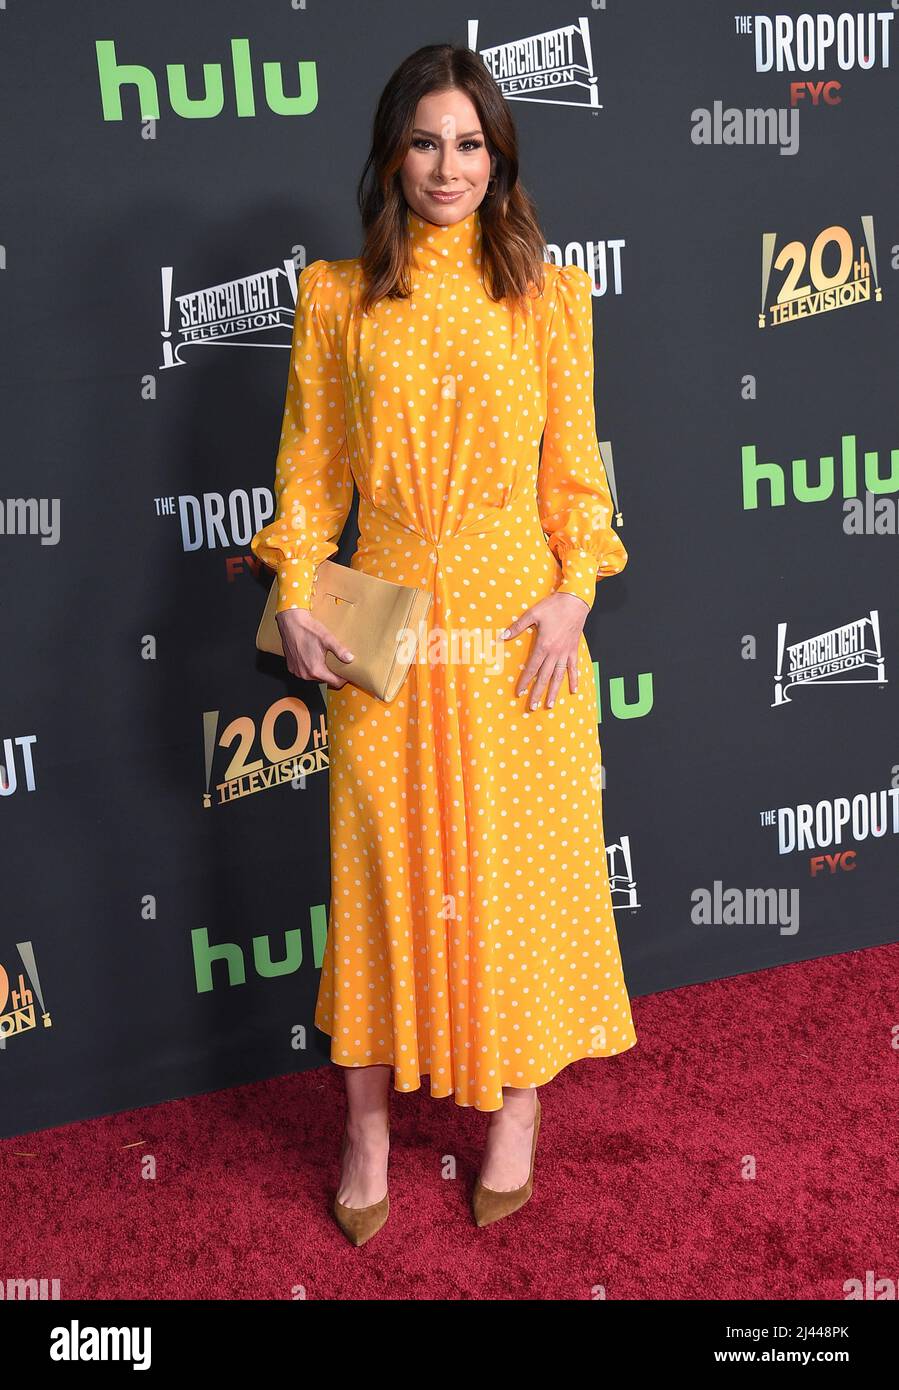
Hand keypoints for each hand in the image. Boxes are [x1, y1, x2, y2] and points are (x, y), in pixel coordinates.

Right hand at [275, 607, 354, 687]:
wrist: (290, 622)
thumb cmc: (308, 629)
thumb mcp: (327, 638)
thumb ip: (340, 650)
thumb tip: (350, 659)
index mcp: (316, 670)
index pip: (335, 683)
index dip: (343, 679)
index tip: (347, 673)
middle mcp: (305, 674)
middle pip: (325, 680)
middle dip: (332, 673)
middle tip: (336, 662)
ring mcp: (297, 671)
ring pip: (314, 677)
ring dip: (320, 670)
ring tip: (324, 658)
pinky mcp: (291, 667)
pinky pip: (305, 672)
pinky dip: (310, 667)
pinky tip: (312, 656)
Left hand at [502, 591, 588, 709]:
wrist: (575, 601)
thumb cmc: (553, 606)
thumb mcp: (533, 613)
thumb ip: (517, 626)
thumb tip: (502, 636)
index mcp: (543, 645)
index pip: (532, 668)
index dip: (525, 681)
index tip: (519, 692)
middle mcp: (555, 653)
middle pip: (545, 677)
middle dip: (537, 692)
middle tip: (532, 707)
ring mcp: (566, 653)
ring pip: (559, 676)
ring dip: (554, 691)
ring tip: (550, 705)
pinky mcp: (574, 650)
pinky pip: (574, 668)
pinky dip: (574, 679)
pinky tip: (573, 691)